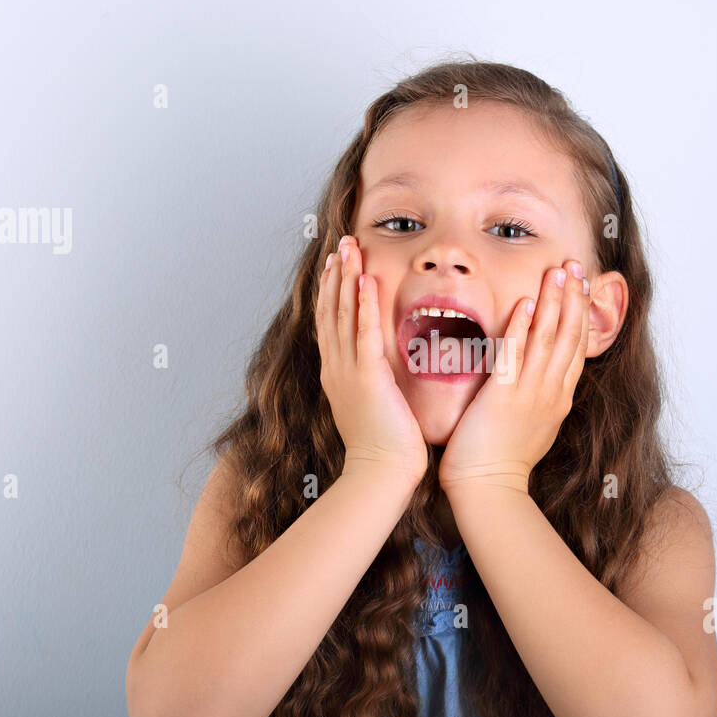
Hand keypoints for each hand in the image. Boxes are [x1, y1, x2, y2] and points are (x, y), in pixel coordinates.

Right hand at [316, 235, 428, 482]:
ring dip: (346, 278)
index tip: (336, 264)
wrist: (381, 473)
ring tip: (349, 248)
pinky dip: (363, 304)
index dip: (332, 290)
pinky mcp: (367, 377)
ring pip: (343, 314)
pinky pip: (363, 333)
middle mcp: (337, 368)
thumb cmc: (385, 447)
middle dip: (335, 274)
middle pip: (331, 310)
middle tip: (339, 243)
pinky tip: (365, 280)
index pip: (331, 323)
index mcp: (338, 374)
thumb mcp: (373, 405)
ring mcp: (348, 371)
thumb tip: (380, 368)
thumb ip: (373, 381)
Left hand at [438, 259, 589, 493]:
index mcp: (558, 398)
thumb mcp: (532, 425)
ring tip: (558, 272)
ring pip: (549, 339)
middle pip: (569, 336)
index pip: (576, 348)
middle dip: (573, 298)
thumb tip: (537, 380)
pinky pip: (517, 355)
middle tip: (575, 266)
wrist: (487, 489)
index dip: (579, 314)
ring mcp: (530, 394)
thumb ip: (538, 398)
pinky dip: (523, 327)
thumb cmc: (500, 462)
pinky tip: (526, 303)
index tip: (580, 286)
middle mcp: (550, 392)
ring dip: (554, 302)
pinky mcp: (505, 397)